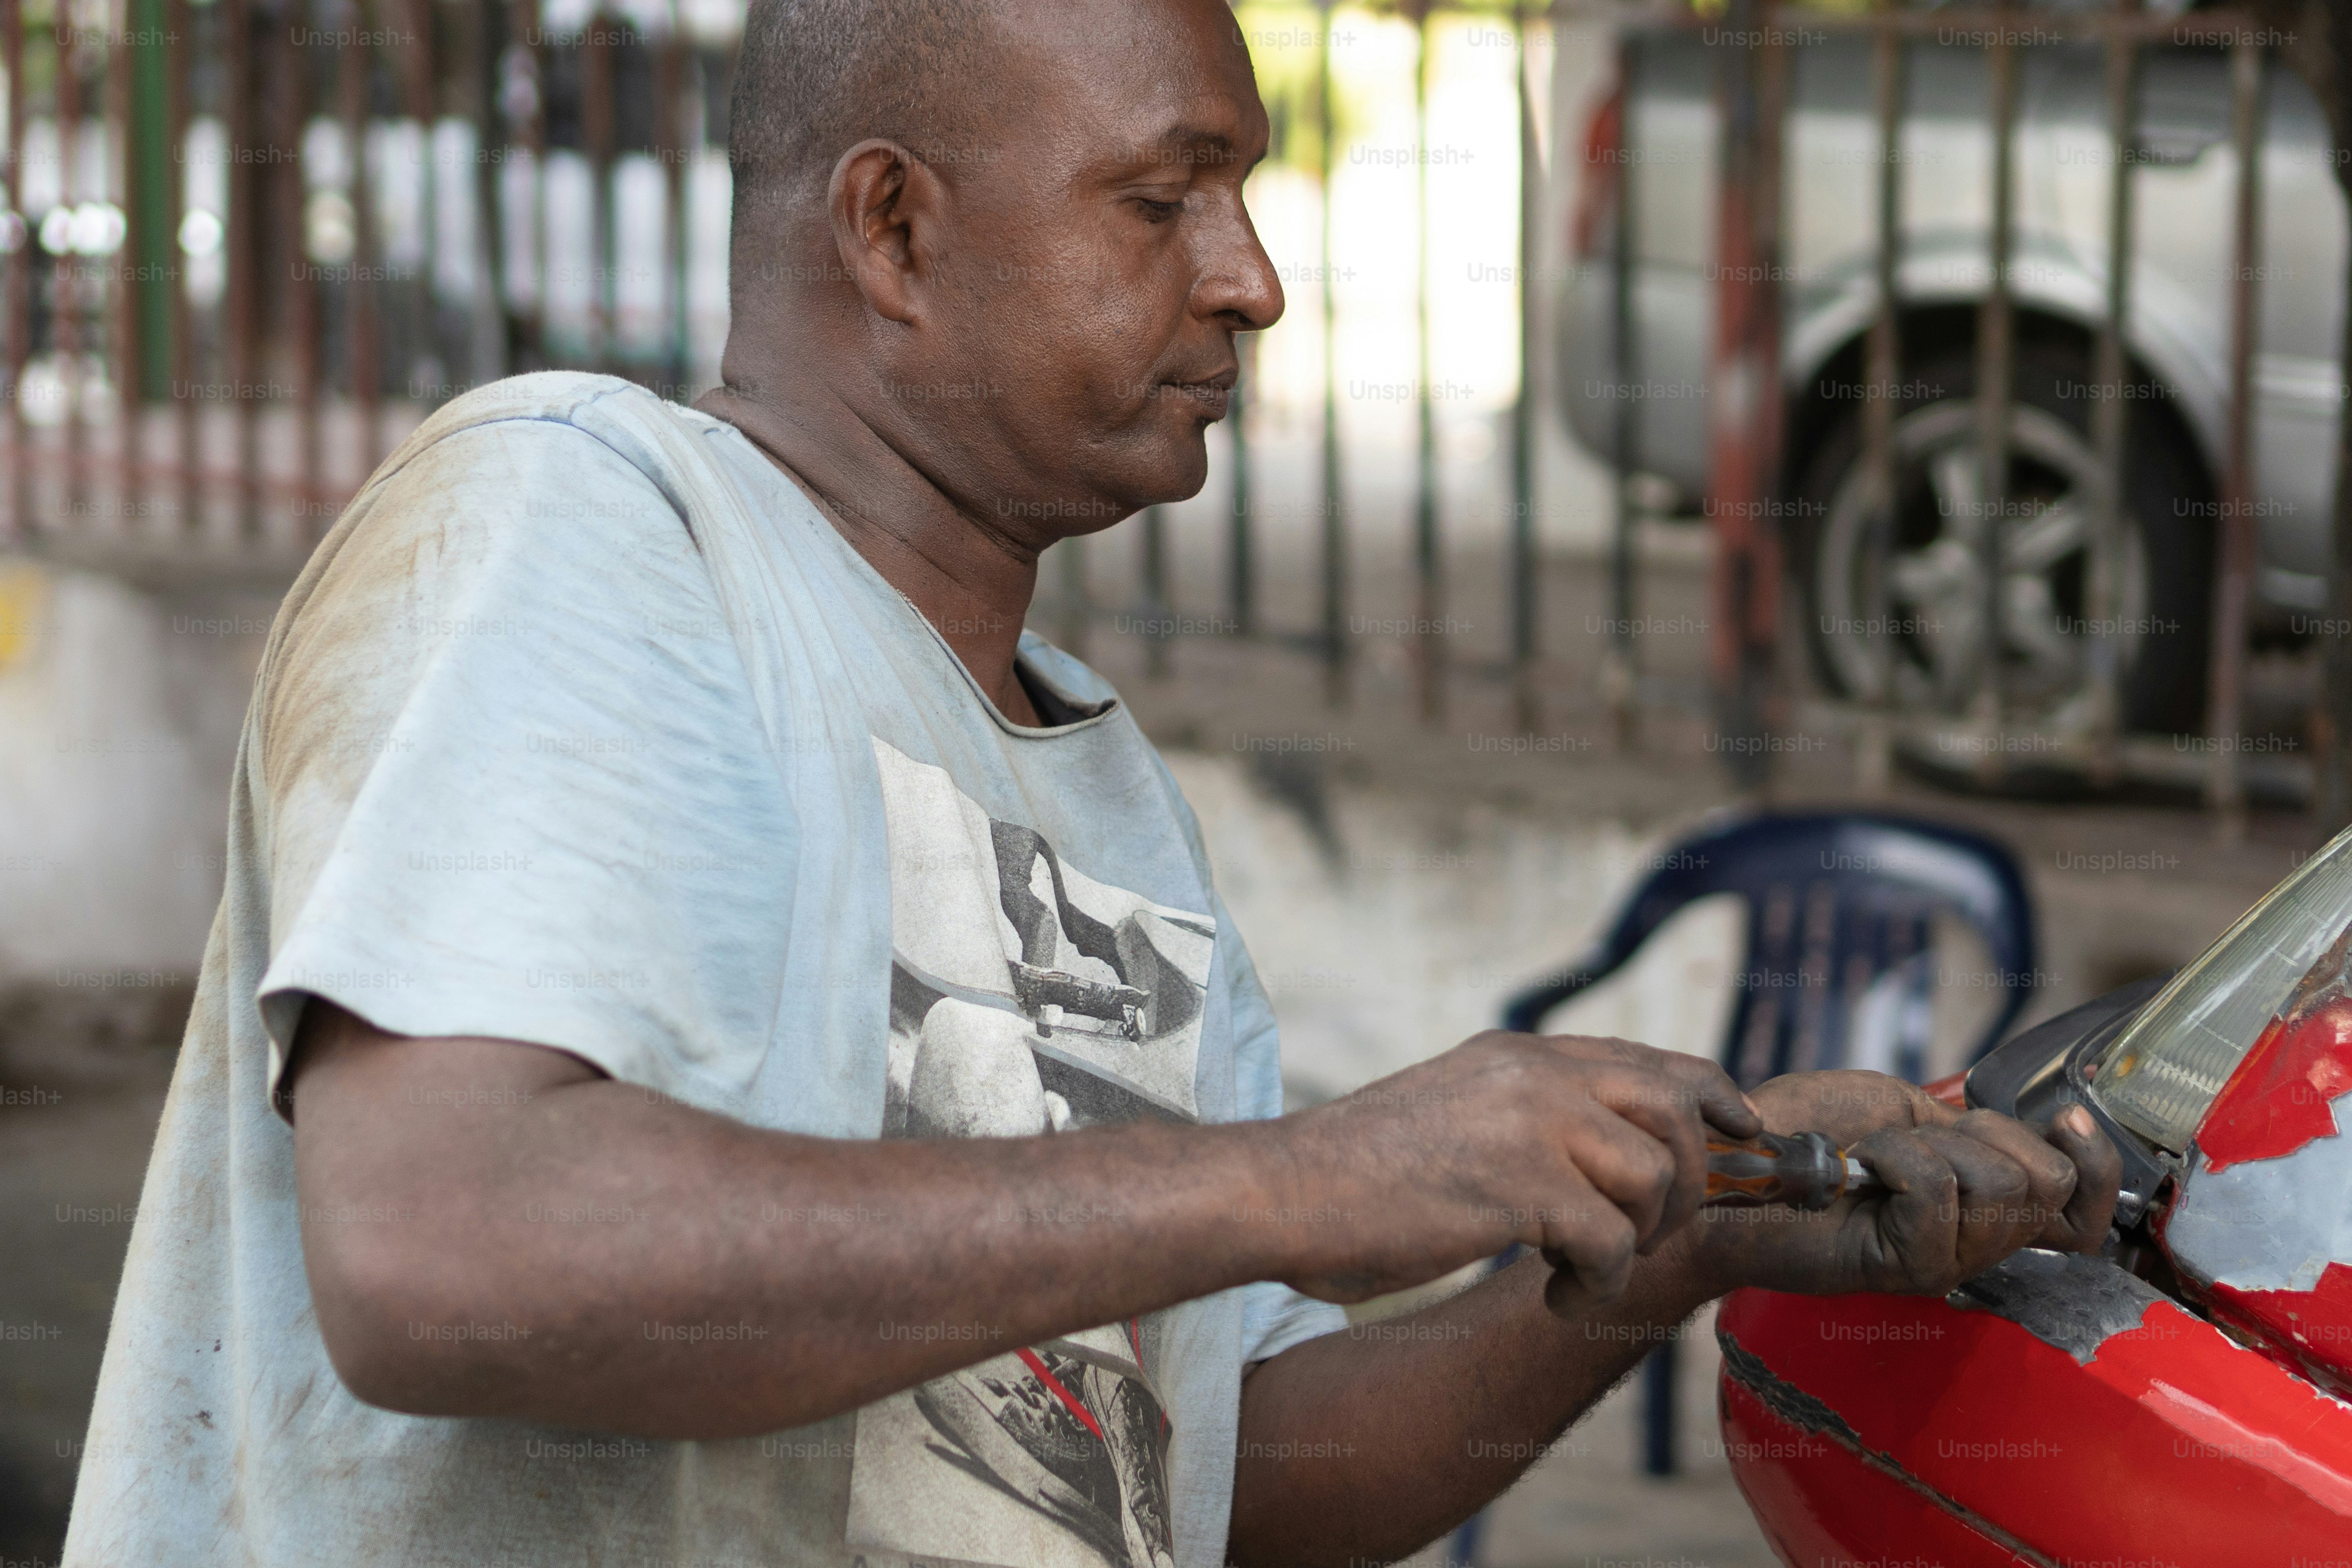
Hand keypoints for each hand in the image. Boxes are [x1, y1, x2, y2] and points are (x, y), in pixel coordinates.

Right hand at [1268, 1032, 1759, 1319]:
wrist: (1283, 1192)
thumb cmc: (1359, 1175)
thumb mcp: (1457, 1115)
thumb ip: (1530, 1117)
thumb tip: (1610, 1155)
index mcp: (1520, 1055)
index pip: (1656, 1062)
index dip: (1716, 1102)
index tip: (1744, 1138)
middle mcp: (1535, 1073)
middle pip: (1675, 1113)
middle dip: (1683, 1187)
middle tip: (1641, 1238)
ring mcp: (1529, 1122)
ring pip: (1653, 1178)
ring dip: (1634, 1242)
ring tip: (1581, 1273)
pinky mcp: (1519, 1184)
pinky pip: (1611, 1242)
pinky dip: (1597, 1284)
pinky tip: (1553, 1292)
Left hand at [1670, 1069, 2121, 1299]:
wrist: (1734, 1166)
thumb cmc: (1805, 1132)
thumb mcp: (1906, 1109)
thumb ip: (1977, 1129)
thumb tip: (2049, 1137)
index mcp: (1982, 1201)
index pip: (2085, 1207)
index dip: (2097, 1164)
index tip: (2068, 1116)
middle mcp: (1976, 1240)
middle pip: (2044, 1182)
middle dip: (1978, 1135)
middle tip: (1903, 1143)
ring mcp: (1947, 1259)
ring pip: (1998, 1184)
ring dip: (1925, 1145)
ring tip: (1869, 1157)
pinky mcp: (1910, 1267)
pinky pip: (1941, 1194)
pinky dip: (1895, 1159)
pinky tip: (1855, 1168)